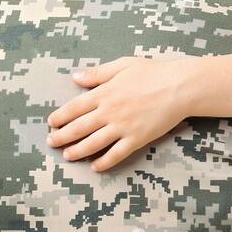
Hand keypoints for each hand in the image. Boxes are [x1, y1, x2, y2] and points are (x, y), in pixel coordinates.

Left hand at [47, 56, 195, 171]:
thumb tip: (76, 77)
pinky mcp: (137, 139)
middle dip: (62, 136)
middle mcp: (109, 112)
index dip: (60, 116)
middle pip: (79, 127)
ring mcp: (122, 127)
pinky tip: (96, 167)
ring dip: (78, 151)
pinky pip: (117, 154)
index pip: (74, 107)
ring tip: (67, 156)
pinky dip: (105, 162)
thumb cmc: (153, 73)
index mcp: (104, 92)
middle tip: (51, 142)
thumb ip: (98, 73)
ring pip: (93, 143)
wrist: (179, 87)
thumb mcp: (122, 65)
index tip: (52, 123)